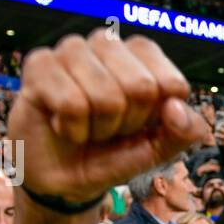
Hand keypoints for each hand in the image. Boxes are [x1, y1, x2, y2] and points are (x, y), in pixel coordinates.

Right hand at [7, 31, 204, 205]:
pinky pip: (71, 103)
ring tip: (86, 126)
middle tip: (108, 128)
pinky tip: (62, 124)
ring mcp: (72, 49)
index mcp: (143, 55)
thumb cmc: (112, 154)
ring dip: (98, 128)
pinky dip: (72, 129)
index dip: (156, 117)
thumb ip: (183, 132)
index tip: (139, 124)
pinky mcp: (40, 64)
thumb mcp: (157, 150)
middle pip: (141, 88)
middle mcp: (108, 43)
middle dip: (127, 123)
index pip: (171, 84)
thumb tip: (175, 107)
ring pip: (106, 96)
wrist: (64, 180)